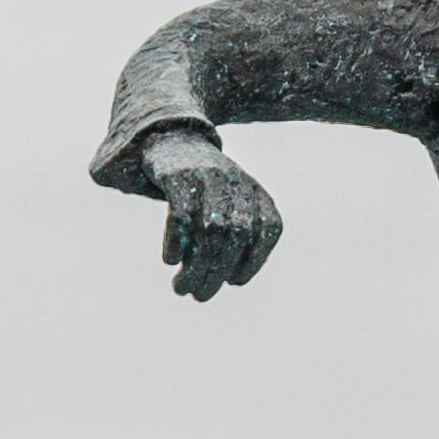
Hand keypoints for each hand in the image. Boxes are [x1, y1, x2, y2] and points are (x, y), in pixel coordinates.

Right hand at [148, 140, 282, 298]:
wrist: (174, 142)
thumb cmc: (204, 189)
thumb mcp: (230, 207)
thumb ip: (236, 240)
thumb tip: (229, 280)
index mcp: (256, 192)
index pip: (268, 229)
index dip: (255, 261)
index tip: (234, 281)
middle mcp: (236, 183)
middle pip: (235, 237)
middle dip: (216, 274)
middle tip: (198, 296)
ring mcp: (208, 177)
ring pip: (210, 231)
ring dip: (195, 267)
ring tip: (181, 288)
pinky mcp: (179, 177)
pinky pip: (182, 215)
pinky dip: (177, 242)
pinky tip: (170, 260)